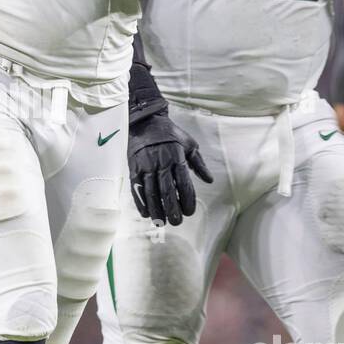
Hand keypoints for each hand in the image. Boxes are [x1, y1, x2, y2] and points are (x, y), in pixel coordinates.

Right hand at [128, 104, 212, 224]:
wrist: (144, 121)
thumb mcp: (189, 144)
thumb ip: (199, 163)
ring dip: (156, 210)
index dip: (187, 200)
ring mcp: (146, 167)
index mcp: (177, 158)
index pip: (184, 184)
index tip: (190, 212)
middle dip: (172, 209)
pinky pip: (137, 189)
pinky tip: (146, 213)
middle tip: (176, 222)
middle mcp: (161, 163)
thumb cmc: (169, 133)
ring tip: (161, 222)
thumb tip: (209, 180)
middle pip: (167, 191)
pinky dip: (141, 202)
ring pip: (151, 193)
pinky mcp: (134, 168)